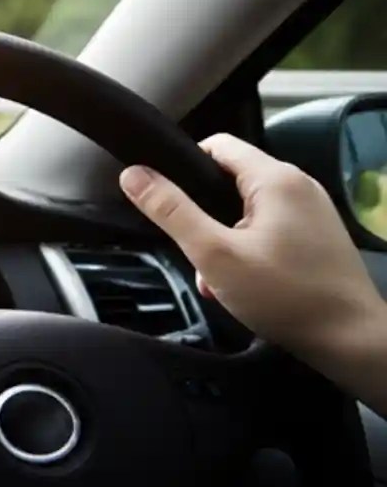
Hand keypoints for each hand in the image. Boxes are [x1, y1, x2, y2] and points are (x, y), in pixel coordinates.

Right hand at [118, 133, 385, 360]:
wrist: (352, 341)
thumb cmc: (287, 297)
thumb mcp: (213, 255)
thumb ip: (171, 211)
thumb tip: (134, 175)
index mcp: (275, 179)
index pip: (216, 144)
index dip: (183, 167)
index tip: (167, 200)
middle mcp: (299, 186)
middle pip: (230, 181)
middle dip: (204, 217)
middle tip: (198, 255)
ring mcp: (313, 211)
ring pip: (248, 210)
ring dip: (225, 239)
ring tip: (221, 278)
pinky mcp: (318, 237)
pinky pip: (270, 229)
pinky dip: (250, 250)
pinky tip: (245, 284)